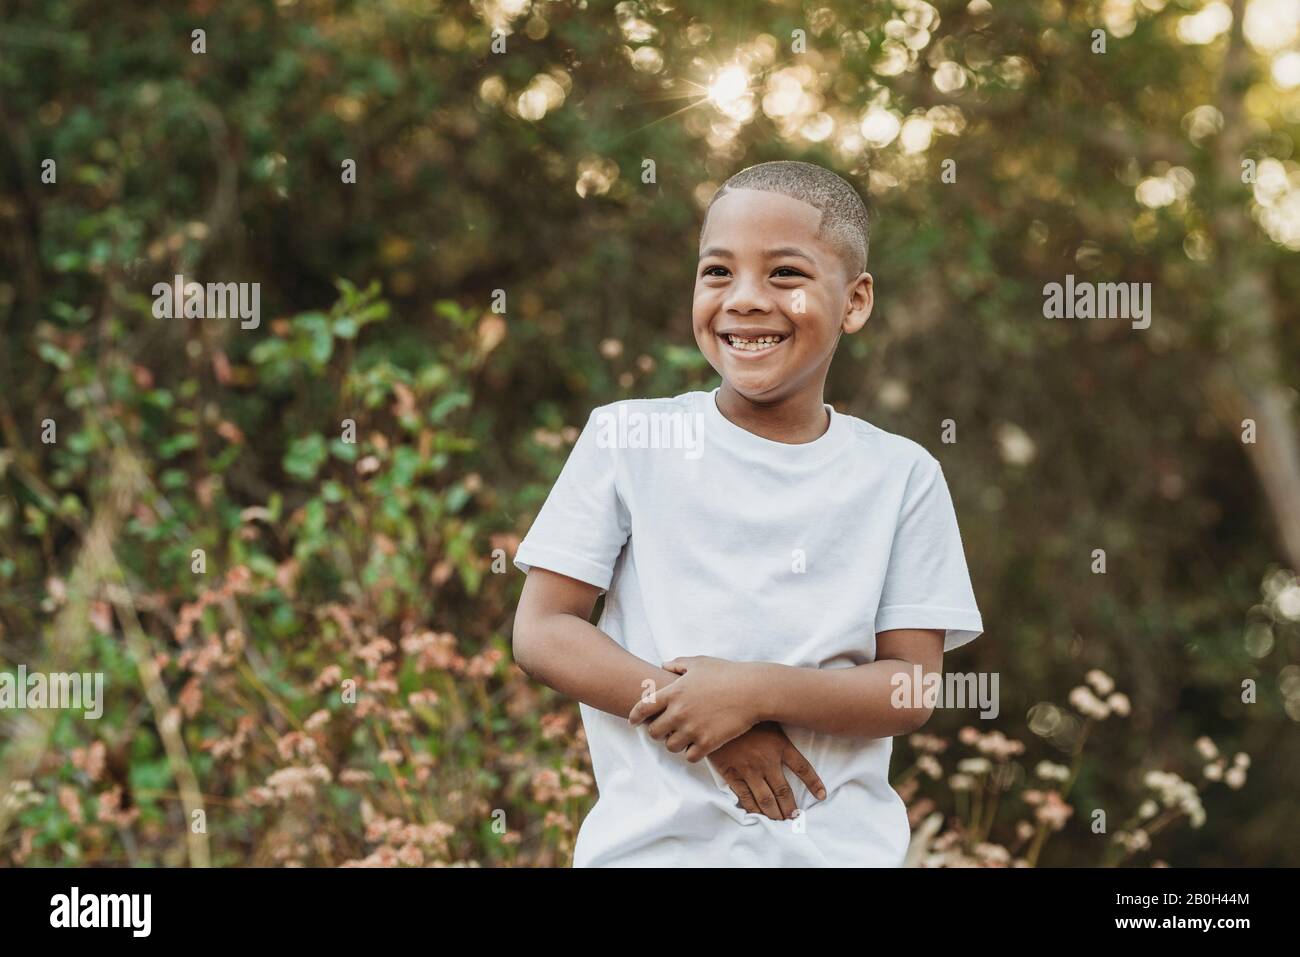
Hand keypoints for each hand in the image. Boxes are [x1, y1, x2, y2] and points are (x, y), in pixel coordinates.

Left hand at [628, 655, 763, 760]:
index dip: (634, 717)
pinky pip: (689, 757)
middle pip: (653, 732)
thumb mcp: (700, 663)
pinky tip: (697, 747)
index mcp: (674, 692)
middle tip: (665, 730)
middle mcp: (679, 712)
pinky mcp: (707, 742)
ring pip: (670, 747)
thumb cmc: (727, 673)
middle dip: (657, 732)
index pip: (642, 708)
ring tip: (682, 739)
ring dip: (674, 744)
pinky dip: (691, 754)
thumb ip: (678, 664)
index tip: (633, 722)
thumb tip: (663, 664)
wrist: (753, 690)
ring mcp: (692, 729)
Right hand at [708, 722, 826, 820]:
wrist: (713, 713)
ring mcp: (749, 769)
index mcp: (779, 745)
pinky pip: (745, 797)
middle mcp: (767, 761)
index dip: (814, 783)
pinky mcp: (731, 774)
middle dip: (790, 808)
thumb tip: (796, 723)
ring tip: (779, 821)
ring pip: (766, 799)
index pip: (803, 768)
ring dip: (774, 814)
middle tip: (794, 818)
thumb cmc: (742, 711)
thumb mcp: (767, 715)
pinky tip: (757, 815)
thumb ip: (780, 726)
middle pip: (784, 791)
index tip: (821, 795)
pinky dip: (752, 809)